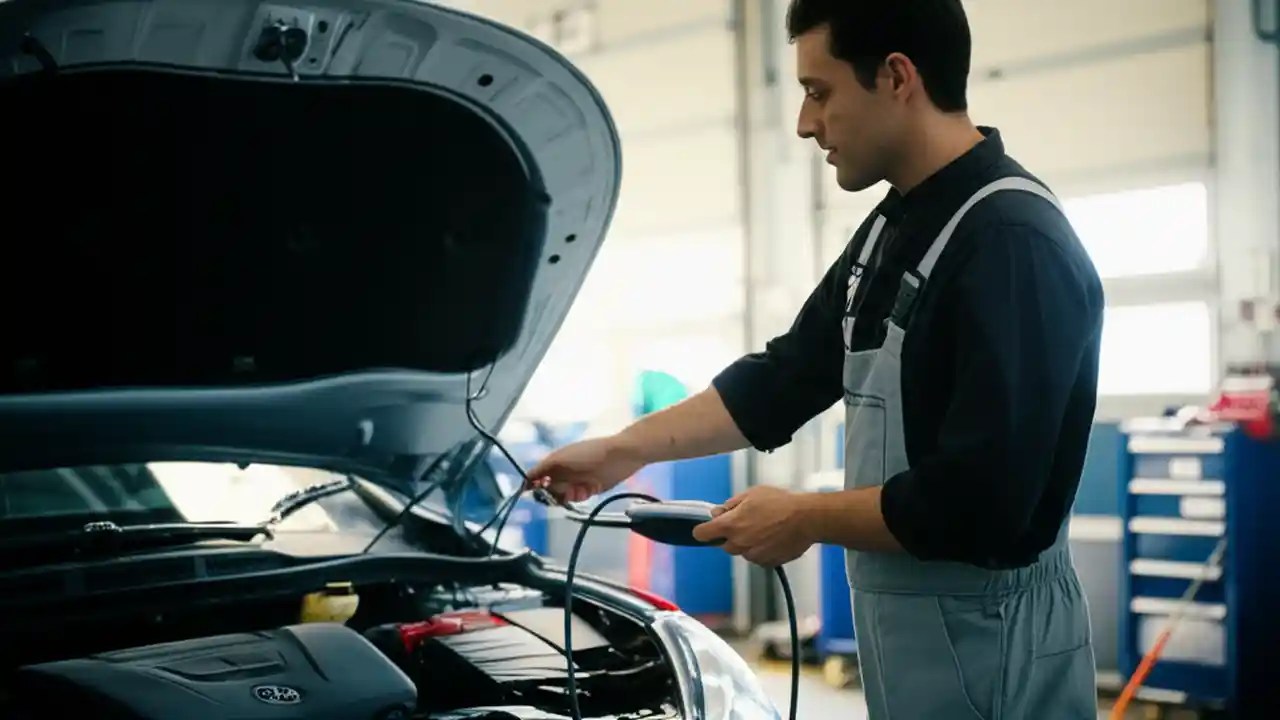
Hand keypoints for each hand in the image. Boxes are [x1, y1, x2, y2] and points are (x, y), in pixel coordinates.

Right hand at [525, 436, 644, 502]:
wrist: (620, 456)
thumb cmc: (590, 453)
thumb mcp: (561, 460)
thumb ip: (542, 470)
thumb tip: (527, 481)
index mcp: (555, 460)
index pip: (536, 475)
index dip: (533, 485)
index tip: (534, 493)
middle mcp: (563, 470)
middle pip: (548, 488)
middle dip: (554, 492)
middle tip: (565, 489)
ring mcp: (576, 479)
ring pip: (563, 495)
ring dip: (569, 495)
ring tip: (580, 488)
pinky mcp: (588, 488)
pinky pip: (577, 498)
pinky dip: (581, 496)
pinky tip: (589, 490)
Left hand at [691, 486, 814, 566]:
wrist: (806, 519)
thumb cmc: (779, 502)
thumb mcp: (751, 494)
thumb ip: (730, 505)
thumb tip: (718, 513)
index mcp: (730, 525)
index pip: (702, 534)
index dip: (704, 530)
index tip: (709, 528)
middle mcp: (738, 543)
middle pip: (724, 544)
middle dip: (731, 535)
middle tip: (748, 522)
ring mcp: (752, 555)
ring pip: (742, 551)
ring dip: (747, 543)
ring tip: (765, 529)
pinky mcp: (767, 563)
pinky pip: (757, 558)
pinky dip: (761, 550)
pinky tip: (773, 538)